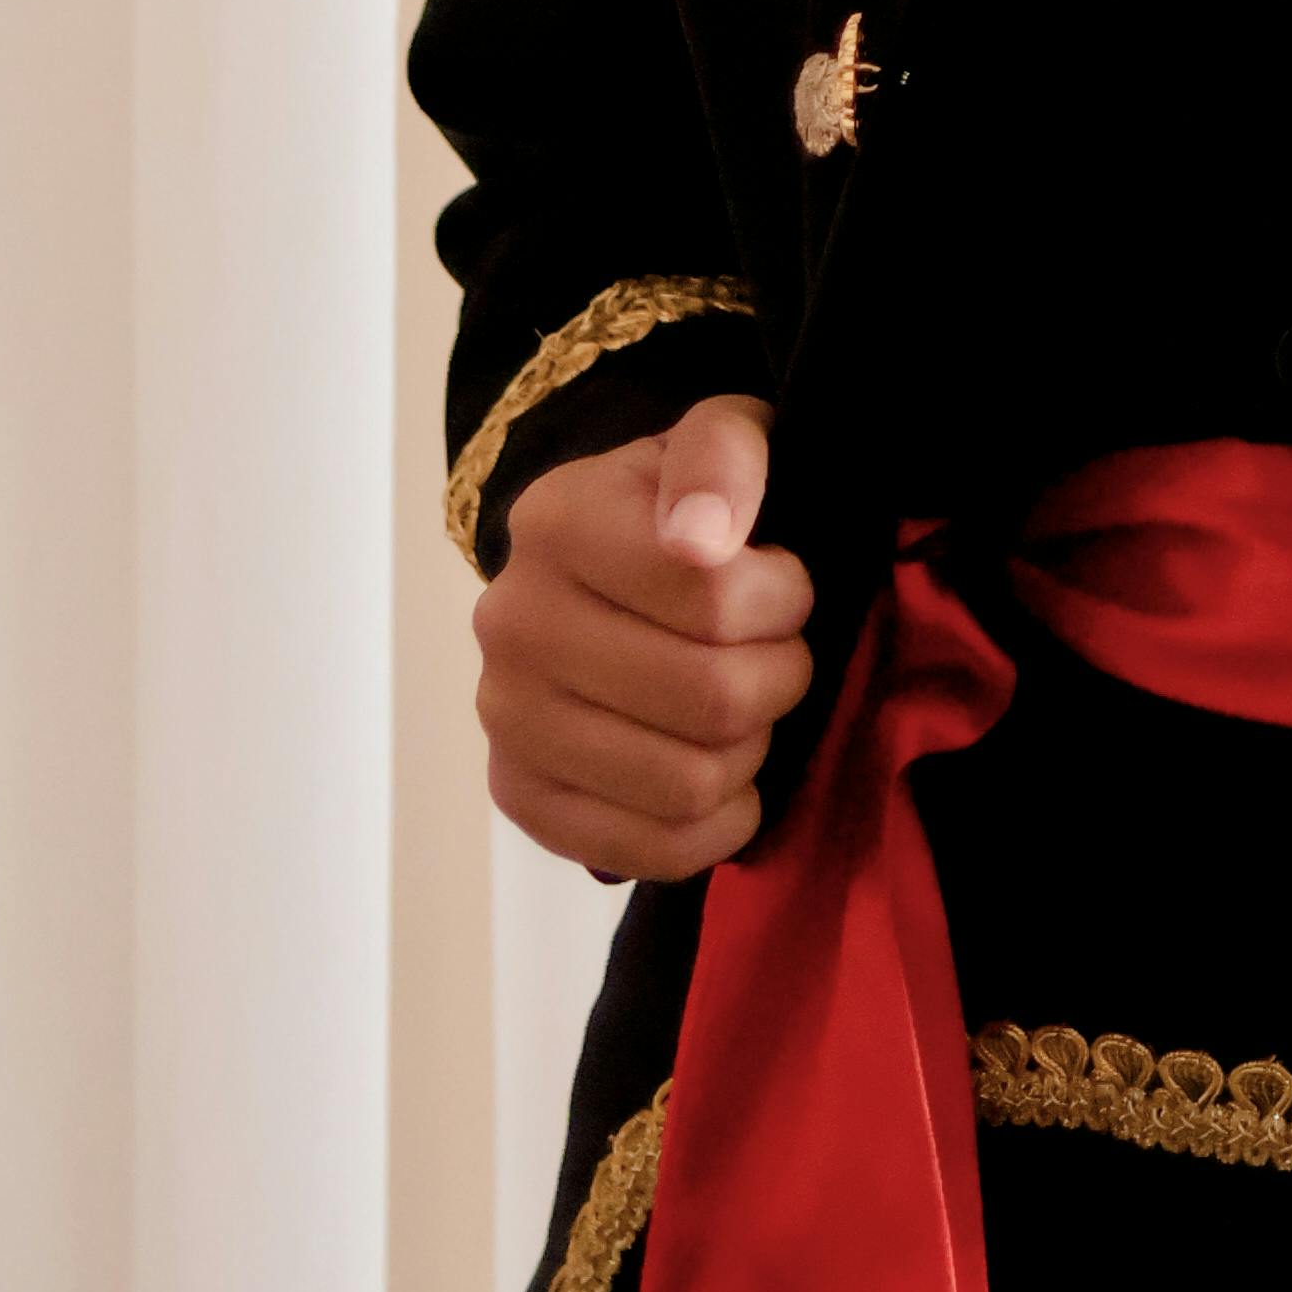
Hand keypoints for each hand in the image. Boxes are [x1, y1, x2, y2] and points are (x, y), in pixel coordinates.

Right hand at [473, 393, 814, 883]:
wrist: (602, 567)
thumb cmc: (684, 504)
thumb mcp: (720, 440)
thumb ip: (723, 455)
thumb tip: (699, 537)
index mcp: (558, 520)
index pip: (713, 596)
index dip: (785, 599)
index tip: (785, 585)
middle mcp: (511, 621)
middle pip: (709, 698)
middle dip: (779, 679)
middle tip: (779, 655)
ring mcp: (506, 716)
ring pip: (686, 783)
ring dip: (749, 752)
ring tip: (746, 711)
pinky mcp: (518, 795)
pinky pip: (646, 851)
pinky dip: (712, 828)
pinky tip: (724, 780)